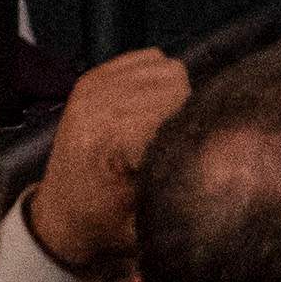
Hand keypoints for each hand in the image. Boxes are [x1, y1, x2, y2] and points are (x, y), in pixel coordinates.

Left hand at [33, 45, 192, 277]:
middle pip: (175, 82)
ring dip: (173, 95)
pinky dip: (157, 80)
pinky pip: (148, 59)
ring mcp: (91, 88)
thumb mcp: (146, 222)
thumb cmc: (104, 222)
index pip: (177, 105)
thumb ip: (180, 186)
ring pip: (167, 68)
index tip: (186, 155)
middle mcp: (95, 105)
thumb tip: (221, 157)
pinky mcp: (92, 78)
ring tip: (161, 127)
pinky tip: (149, 108)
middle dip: (185, 111)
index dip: (193, 128)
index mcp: (107, 140)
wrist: (59, 218)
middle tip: (173, 143)